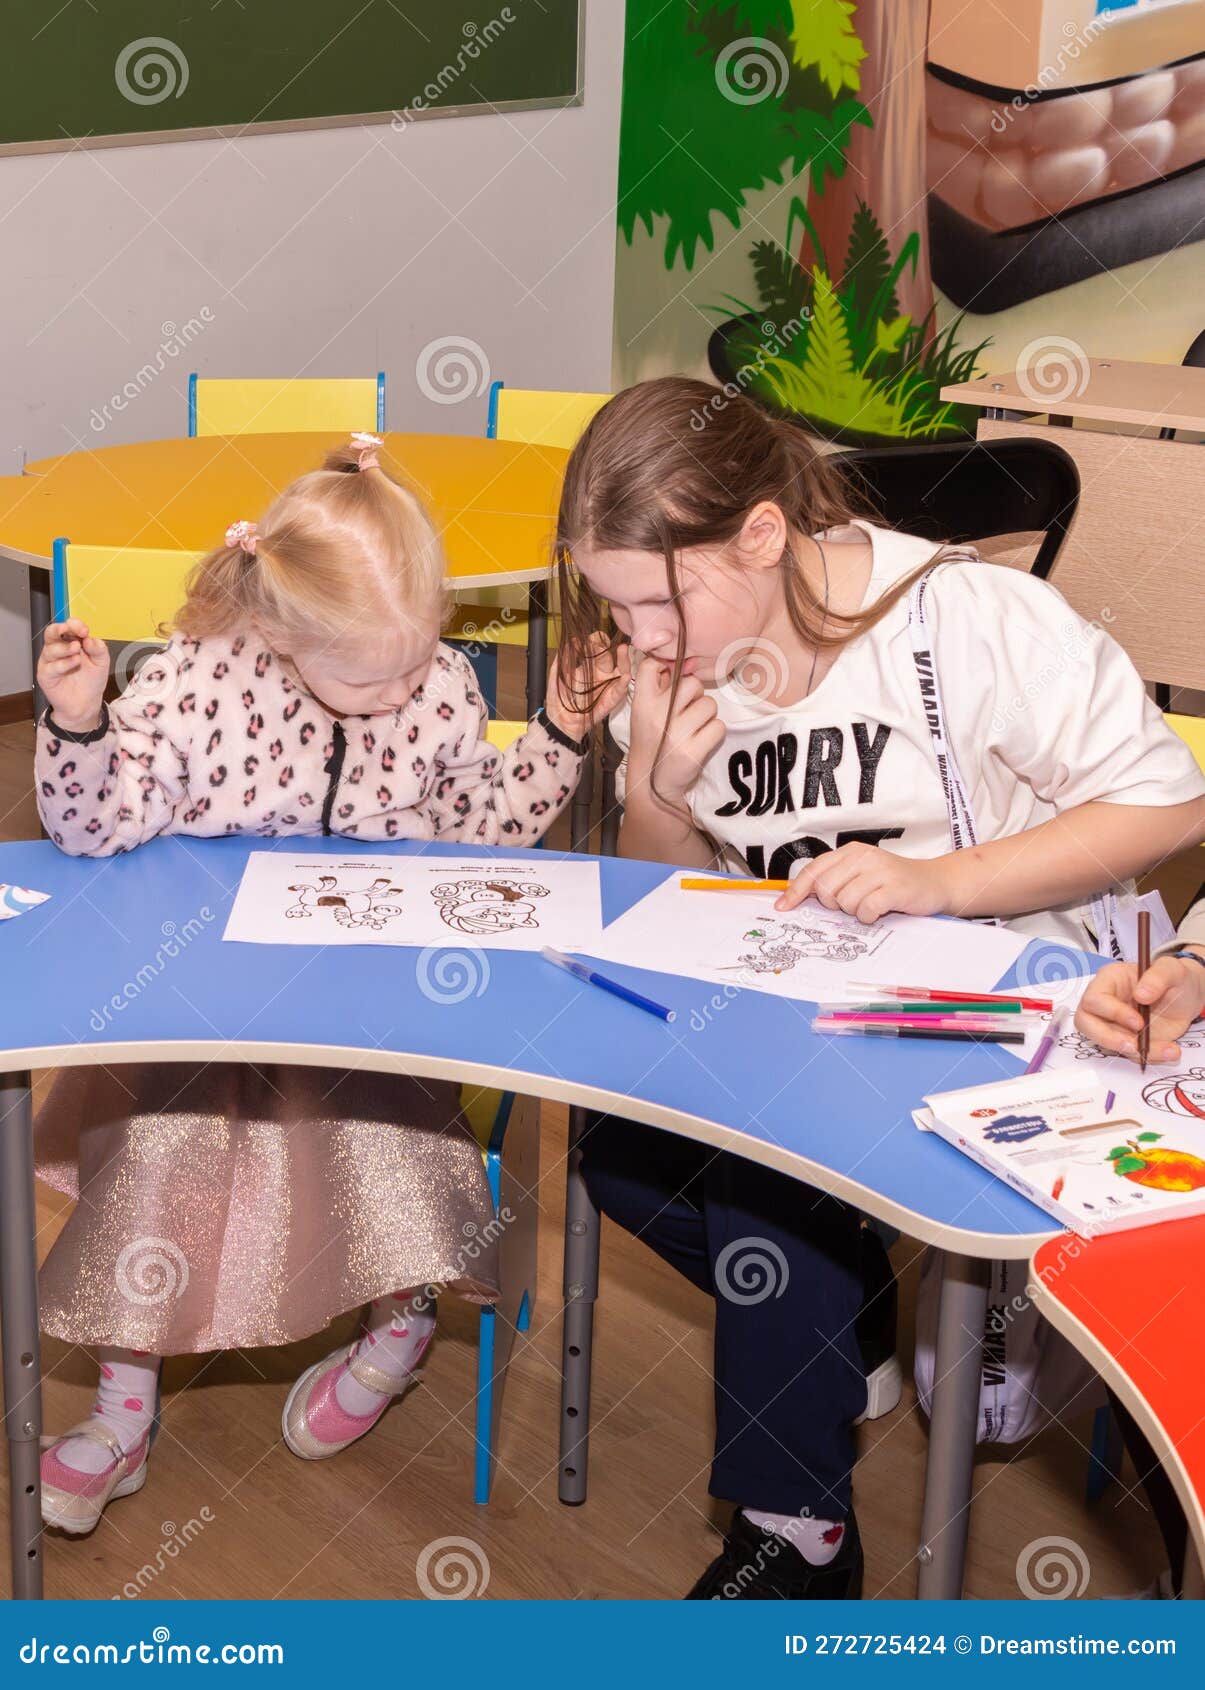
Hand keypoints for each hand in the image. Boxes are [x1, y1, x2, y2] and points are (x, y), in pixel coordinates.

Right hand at [37, 619, 108, 731]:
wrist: (87, 703)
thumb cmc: (91, 680)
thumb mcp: (101, 662)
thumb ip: (99, 649)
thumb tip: (90, 639)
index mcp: (71, 642)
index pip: (68, 627)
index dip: (75, 625)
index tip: (85, 630)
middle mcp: (58, 649)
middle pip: (52, 633)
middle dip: (61, 629)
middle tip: (74, 632)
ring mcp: (50, 662)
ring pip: (51, 648)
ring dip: (65, 648)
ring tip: (78, 651)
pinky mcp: (46, 675)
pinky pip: (51, 666)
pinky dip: (64, 663)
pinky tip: (75, 663)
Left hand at [545, 634, 629, 742]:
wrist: (562, 721)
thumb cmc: (560, 699)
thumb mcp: (558, 676)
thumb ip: (564, 659)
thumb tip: (571, 641)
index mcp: (588, 665)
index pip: (596, 647)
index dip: (596, 640)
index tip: (591, 639)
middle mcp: (601, 672)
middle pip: (608, 654)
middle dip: (605, 647)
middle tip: (600, 643)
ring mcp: (609, 684)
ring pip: (621, 667)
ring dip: (623, 658)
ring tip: (622, 649)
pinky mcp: (613, 697)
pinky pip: (621, 688)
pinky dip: (624, 681)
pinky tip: (625, 675)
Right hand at [627, 659, 724, 806]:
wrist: (652, 784)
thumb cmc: (652, 741)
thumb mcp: (644, 713)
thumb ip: (658, 688)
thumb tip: (679, 661)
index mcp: (642, 703)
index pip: (652, 666)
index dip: (666, 666)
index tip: (669, 679)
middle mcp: (657, 716)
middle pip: (692, 683)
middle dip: (696, 695)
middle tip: (687, 712)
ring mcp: (676, 734)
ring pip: (709, 704)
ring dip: (706, 716)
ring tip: (693, 729)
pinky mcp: (694, 751)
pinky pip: (718, 726)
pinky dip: (714, 733)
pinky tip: (700, 741)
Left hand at [774, 843, 947, 924]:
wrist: (934, 882)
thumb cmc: (892, 882)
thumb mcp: (860, 874)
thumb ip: (833, 880)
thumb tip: (796, 897)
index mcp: (850, 851)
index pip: (813, 870)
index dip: (795, 891)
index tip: (783, 907)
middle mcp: (863, 856)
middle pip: (824, 889)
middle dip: (833, 904)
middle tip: (852, 903)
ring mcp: (880, 870)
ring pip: (844, 901)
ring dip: (854, 911)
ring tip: (871, 904)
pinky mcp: (894, 887)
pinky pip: (866, 909)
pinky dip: (869, 916)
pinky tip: (878, 911)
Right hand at [1075, 954, 1204, 1064]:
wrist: (1188, 998)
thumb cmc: (1175, 978)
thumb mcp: (1172, 970)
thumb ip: (1157, 977)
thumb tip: (1140, 995)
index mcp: (1109, 980)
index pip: (1094, 999)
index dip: (1112, 1013)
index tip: (1138, 1022)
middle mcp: (1104, 1002)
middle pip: (1085, 1023)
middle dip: (1107, 1038)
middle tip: (1134, 1045)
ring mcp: (1112, 1023)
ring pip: (1105, 1043)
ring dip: (1133, 1052)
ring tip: (1164, 1049)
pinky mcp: (1125, 1039)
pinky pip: (1129, 1054)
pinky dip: (1149, 1056)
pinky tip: (1170, 1050)